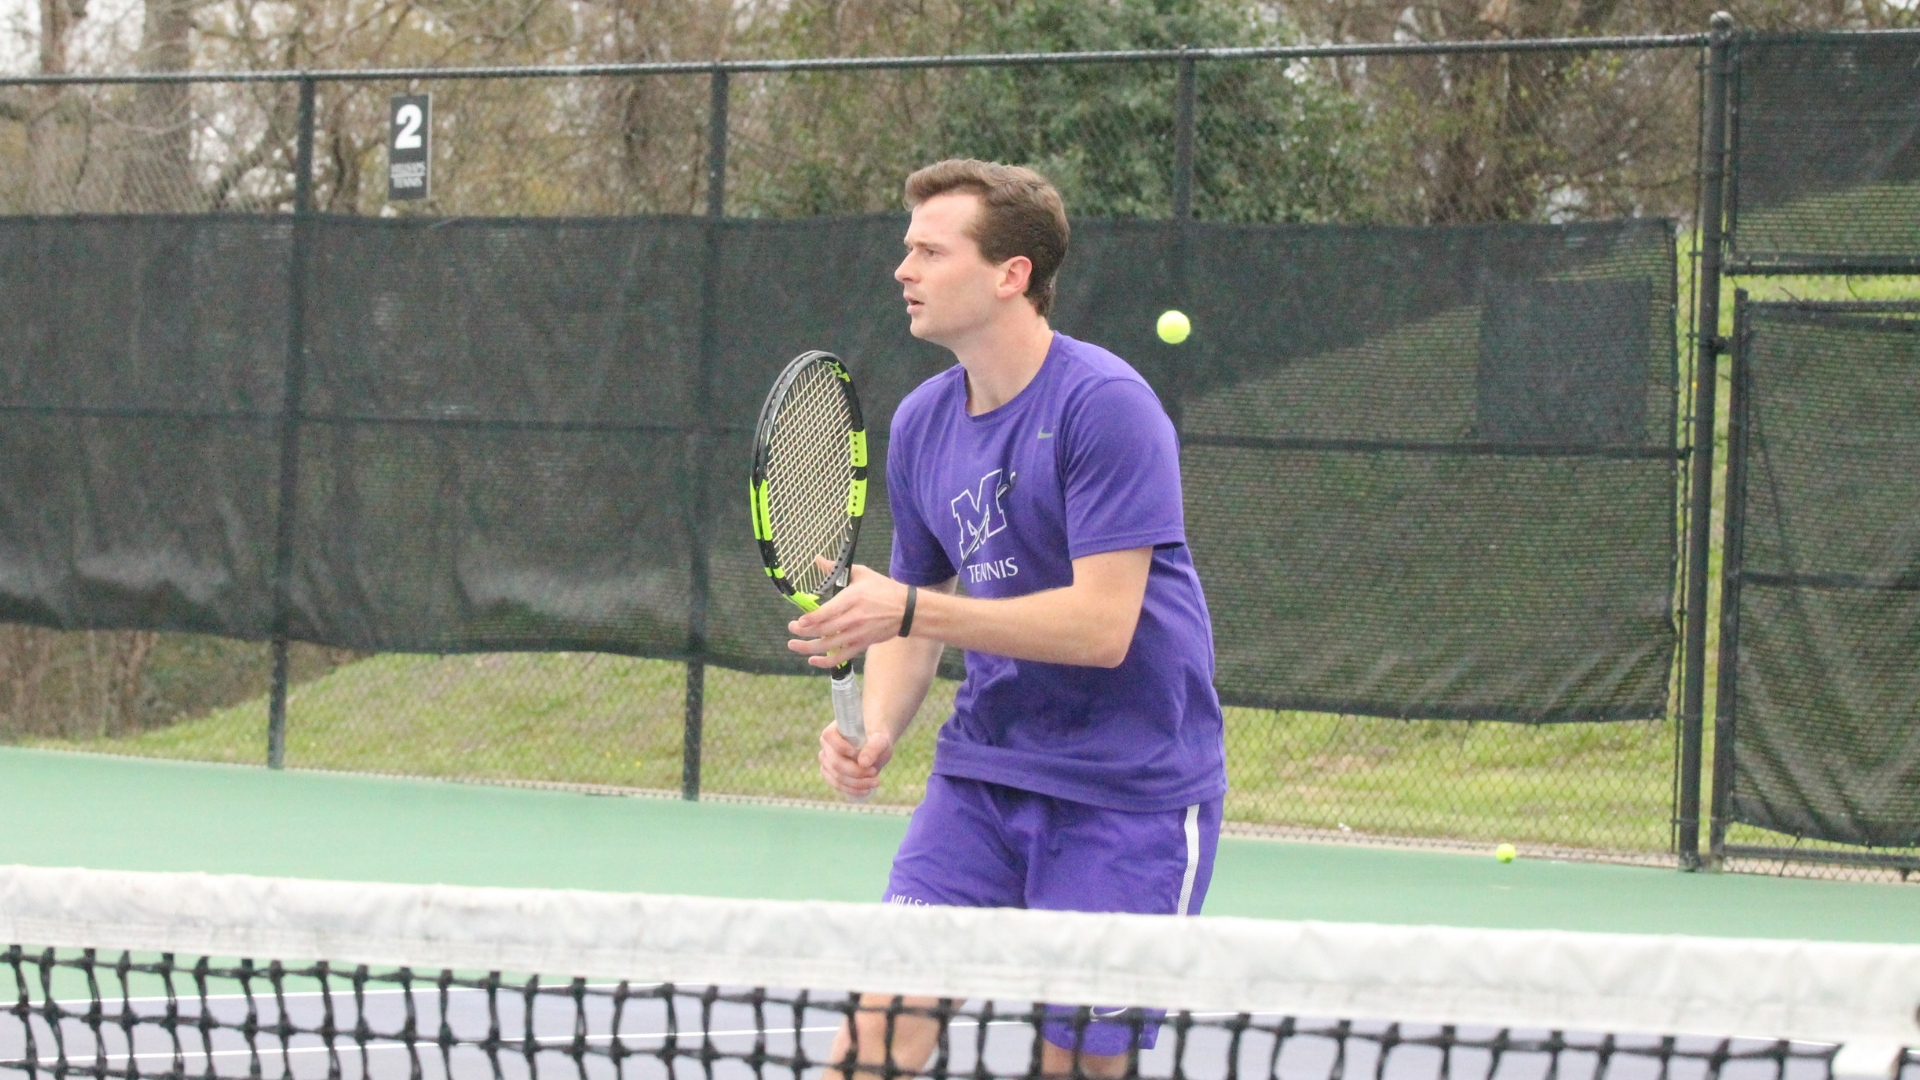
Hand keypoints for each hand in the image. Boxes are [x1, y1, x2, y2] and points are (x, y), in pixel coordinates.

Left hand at [787, 557, 914, 669]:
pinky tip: (812, 659)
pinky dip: (825, 662)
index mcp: (852, 599)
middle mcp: (853, 619)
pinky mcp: (861, 645)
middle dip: (803, 632)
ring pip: (828, 646)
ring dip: (807, 648)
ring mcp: (857, 634)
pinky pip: (840, 657)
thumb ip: (837, 569)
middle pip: (823, 631)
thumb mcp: (862, 574)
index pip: (826, 613)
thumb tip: (818, 560)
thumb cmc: (883, 590)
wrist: (907, 611)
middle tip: (791, 628)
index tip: (798, 621)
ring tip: (793, 645)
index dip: (809, 620)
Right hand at [819, 719, 893, 798]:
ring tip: (875, 781)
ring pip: (837, 777)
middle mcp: (826, 746)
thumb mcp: (880, 741)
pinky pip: (837, 785)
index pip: (829, 736)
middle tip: (874, 772)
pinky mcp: (830, 774)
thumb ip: (873, 748)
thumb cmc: (876, 740)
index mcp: (834, 730)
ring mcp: (826, 761)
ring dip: (856, 783)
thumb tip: (863, 763)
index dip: (840, 746)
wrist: (875, 748)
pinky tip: (865, 790)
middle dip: (855, 771)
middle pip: (835, 762)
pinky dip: (851, 789)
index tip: (855, 753)